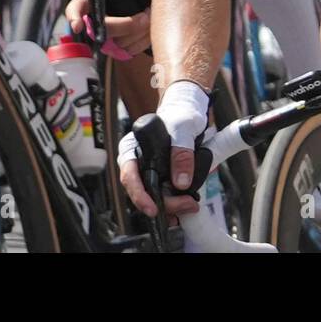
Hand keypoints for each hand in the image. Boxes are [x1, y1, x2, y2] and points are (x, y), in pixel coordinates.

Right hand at [64, 0, 151, 58]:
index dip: (74, 16)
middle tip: (145, 16)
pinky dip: (142, 43)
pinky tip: (152, 30)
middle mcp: (98, 16)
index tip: (78, 25)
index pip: (75, 7)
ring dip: (138, 34)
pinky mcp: (122, 43)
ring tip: (152, 18)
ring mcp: (110, 32)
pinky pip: (129, 50)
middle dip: (125, 25)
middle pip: (103, 30)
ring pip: (117, 43)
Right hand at [118, 81, 207, 217]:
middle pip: (143, 191)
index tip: (152, 208)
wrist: (189, 113)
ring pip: (154, 197)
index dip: (139, 194)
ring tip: (191, 206)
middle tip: (187, 204)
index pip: (129, 175)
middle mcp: (137, 164)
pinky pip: (165, 196)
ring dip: (172, 206)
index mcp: (132, 148)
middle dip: (164, 203)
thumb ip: (182, 153)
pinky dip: (175, 204)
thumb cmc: (180, 115)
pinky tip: (186, 206)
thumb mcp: (183, 129)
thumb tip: (181, 182)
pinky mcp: (162, 178)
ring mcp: (149, 172)